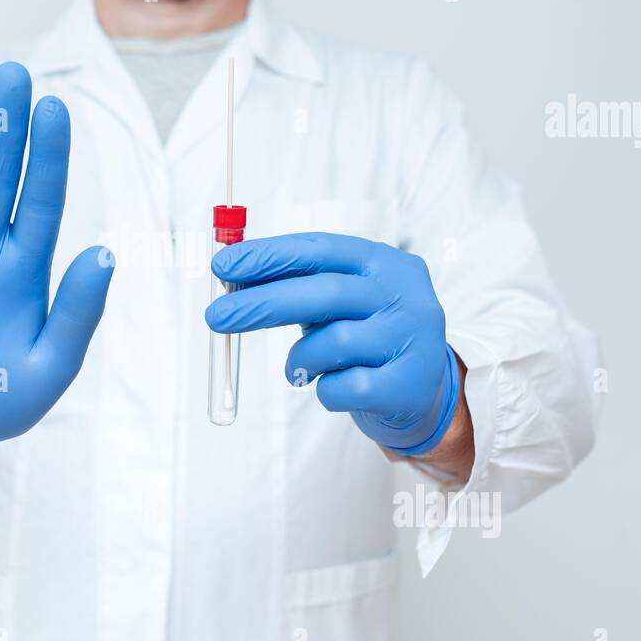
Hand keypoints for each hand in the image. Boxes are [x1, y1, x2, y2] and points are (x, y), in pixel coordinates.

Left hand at [204, 232, 458, 454]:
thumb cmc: (366, 336)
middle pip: (324, 292)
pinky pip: (343, 387)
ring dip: (300, 358)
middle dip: (262, 303)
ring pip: (332, 342)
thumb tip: (232, 279)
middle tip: (217, 316)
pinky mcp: (408, 385)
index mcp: (383, 262)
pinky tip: (333, 386)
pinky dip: (324, 389)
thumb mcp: (340, 300)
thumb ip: (297, 285)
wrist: (423, 391)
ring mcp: (411, 339)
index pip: (320, 249)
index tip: (223, 266)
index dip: (269, 255)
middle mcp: (403, 295)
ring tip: (299, 368)